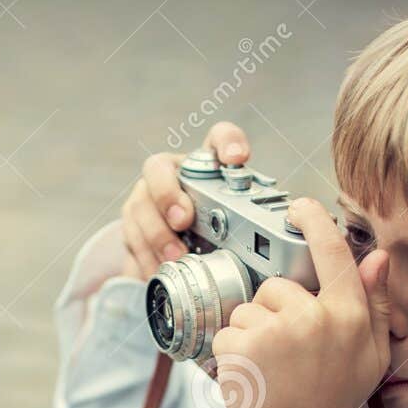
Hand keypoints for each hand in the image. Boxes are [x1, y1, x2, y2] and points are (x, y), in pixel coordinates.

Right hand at [118, 122, 249, 280]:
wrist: (179, 246)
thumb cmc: (214, 230)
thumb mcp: (236, 223)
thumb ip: (250, 221)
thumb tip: (278, 240)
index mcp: (205, 164)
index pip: (220, 137)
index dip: (228, 142)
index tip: (238, 158)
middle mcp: (171, 172)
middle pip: (158, 168)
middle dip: (169, 195)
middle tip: (183, 219)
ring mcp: (146, 196)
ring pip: (140, 205)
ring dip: (156, 232)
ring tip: (175, 255)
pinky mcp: (132, 223)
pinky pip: (130, 235)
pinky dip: (144, 256)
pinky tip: (157, 270)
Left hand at [209, 198, 392, 407]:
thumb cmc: (334, 402)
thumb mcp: (371, 354)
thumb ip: (375, 304)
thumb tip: (376, 257)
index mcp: (348, 315)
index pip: (333, 253)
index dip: (315, 220)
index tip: (301, 207)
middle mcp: (314, 318)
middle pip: (277, 286)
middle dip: (274, 312)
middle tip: (285, 352)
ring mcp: (275, 332)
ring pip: (247, 310)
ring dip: (250, 335)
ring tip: (269, 368)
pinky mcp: (243, 348)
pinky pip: (226, 333)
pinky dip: (230, 354)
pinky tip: (251, 377)